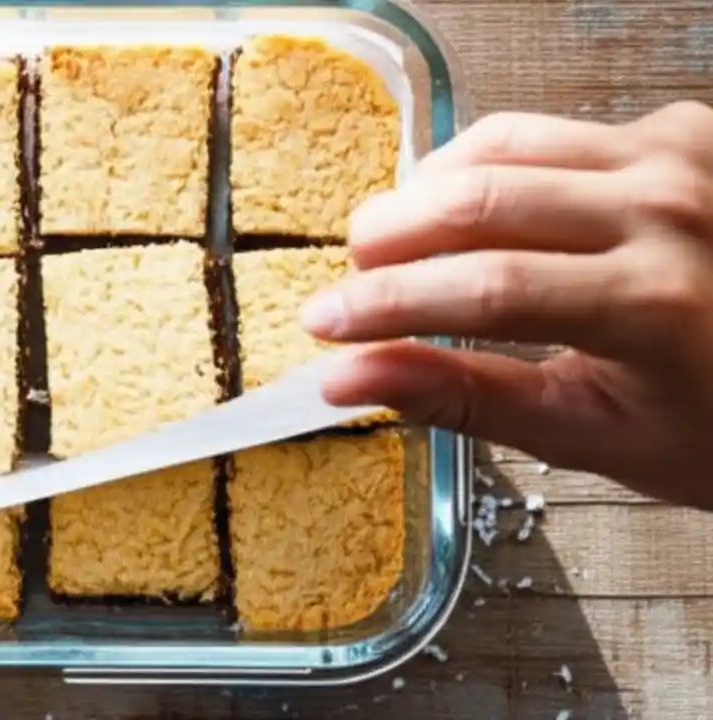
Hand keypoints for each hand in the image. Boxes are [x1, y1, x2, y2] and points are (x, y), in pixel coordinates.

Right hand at [300, 101, 712, 506]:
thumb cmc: (712, 423)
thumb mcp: (585, 433)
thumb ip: (462, 399)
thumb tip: (352, 380)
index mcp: (653, 304)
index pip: (483, 291)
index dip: (385, 307)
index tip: (324, 325)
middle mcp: (668, 210)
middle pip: (480, 199)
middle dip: (389, 238)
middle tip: (351, 278)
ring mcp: (676, 158)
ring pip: (501, 144)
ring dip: (425, 191)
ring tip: (391, 241)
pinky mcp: (676, 130)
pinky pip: (545, 130)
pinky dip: (483, 164)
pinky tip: (463, 209)